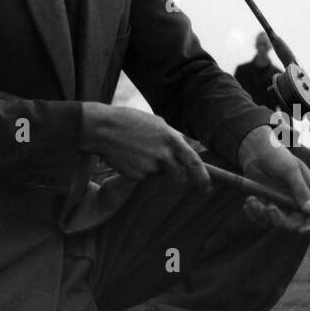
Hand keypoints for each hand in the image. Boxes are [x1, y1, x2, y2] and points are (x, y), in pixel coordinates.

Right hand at [81, 102, 209, 188]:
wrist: (102, 128)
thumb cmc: (130, 121)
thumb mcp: (157, 123)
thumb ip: (172, 138)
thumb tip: (185, 150)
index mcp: (171, 140)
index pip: (194, 163)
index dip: (203, 178)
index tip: (207, 188)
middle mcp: (163, 155)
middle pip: (180, 178)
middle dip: (179, 179)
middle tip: (175, 177)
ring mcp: (149, 167)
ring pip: (159, 175)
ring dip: (156, 170)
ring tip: (141, 153)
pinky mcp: (136, 176)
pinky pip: (144, 177)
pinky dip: (140, 170)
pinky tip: (129, 156)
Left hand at [237, 127, 309, 233]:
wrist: (256, 150)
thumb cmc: (277, 155)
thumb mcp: (290, 170)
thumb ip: (301, 190)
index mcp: (309, 194)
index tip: (302, 230)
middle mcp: (296, 203)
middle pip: (294, 225)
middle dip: (281, 221)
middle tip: (269, 208)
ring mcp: (281, 205)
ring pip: (274, 223)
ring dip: (262, 215)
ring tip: (252, 200)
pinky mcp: (266, 205)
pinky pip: (261, 219)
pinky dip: (253, 214)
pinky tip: (249, 201)